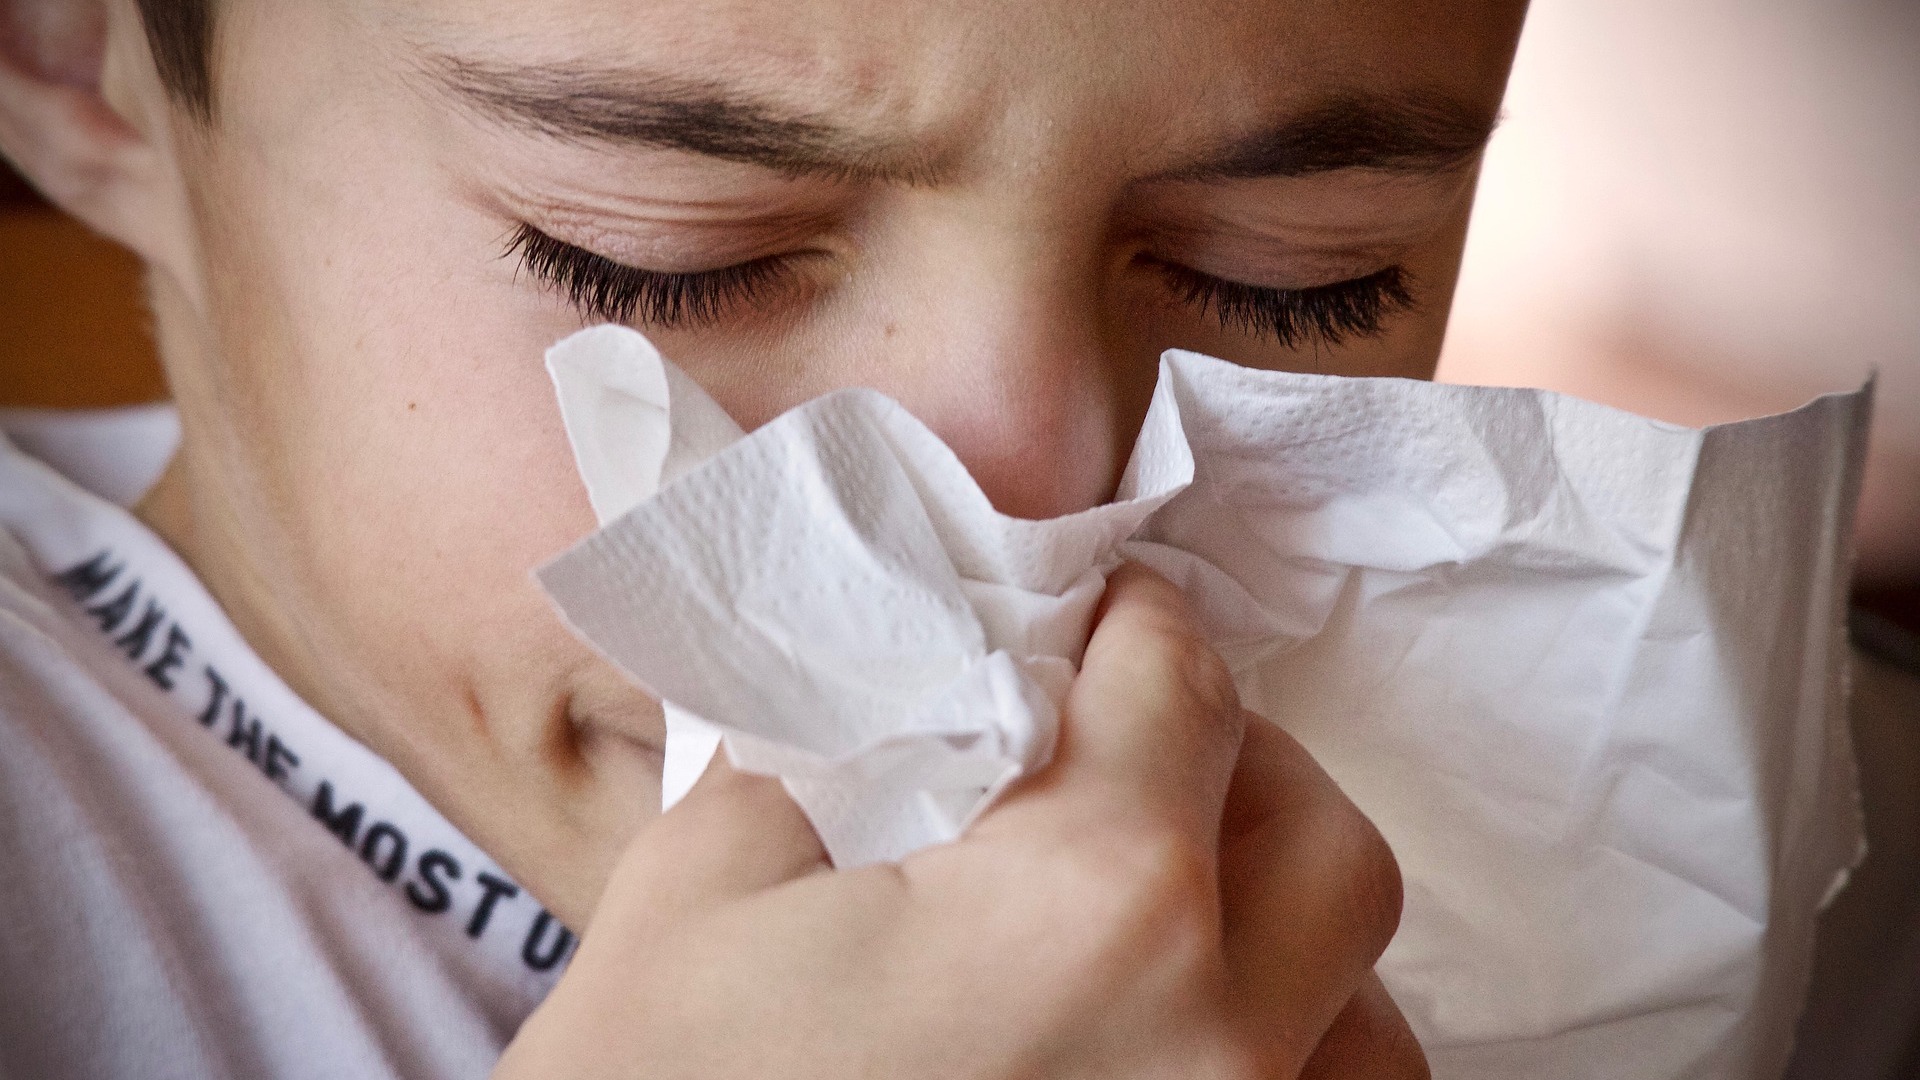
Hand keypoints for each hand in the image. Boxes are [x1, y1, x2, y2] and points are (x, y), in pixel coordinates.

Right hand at [495, 563, 1424, 1077]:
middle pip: (1322, 841)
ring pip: (1370, 1019)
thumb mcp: (704, 883)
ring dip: (1292, 936)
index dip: (1140, 623)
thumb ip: (843, 750)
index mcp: (1095, 903)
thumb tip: (922, 698)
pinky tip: (1187, 1050)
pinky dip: (1292, 1069)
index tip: (1111, 615)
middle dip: (1239, 762)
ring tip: (1183, 916)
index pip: (1181, 689)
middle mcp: (1216, 1039)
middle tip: (1137, 750)